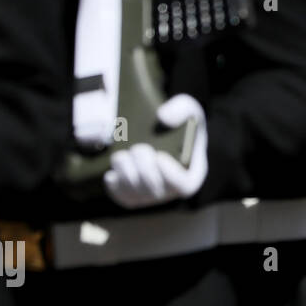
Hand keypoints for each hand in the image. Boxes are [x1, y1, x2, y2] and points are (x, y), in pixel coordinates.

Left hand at [103, 95, 208, 209]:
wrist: (160, 132)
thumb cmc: (178, 123)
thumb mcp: (188, 108)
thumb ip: (182, 108)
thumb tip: (163, 117)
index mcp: (192, 173)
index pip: (185, 186)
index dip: (171, 176)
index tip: (159, 156)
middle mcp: (172, 190)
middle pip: (156, 190)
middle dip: (144, 169)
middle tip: (138, 148)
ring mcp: (151, 195)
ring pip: (136, 194)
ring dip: (126, 174)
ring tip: (120, 156)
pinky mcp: (133, 196)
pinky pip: (122, 196)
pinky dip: (114, 185)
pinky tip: (112, 171)